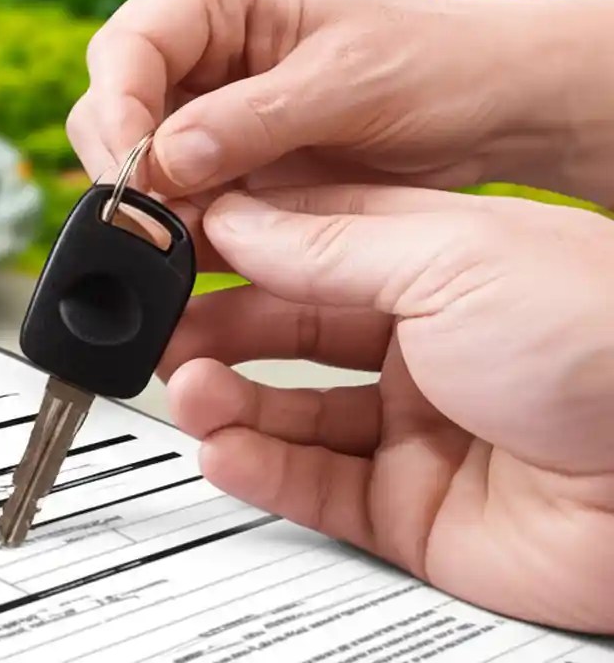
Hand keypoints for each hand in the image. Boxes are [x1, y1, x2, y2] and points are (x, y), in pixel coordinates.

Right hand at [67, 0, 613, 208]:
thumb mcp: (346, 84)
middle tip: (150, 221)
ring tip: (178, 242)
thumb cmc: (434, 67)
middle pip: (111, 103)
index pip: (127, 46)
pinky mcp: (222, 161)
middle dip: (124, 164)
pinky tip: (195, 252)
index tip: (135, 175)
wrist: (489, 111)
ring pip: (132, 157)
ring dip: (149, 204)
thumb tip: (164, 160)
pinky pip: (174, 197)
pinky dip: (178, 227)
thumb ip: (250, 120)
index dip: (118, 111)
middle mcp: (200, 45)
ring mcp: (206, 107)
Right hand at [160, 185, 613, 633]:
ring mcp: (414, 428)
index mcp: (433, 264)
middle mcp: (420, 344)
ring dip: (228, 401)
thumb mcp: (446, 255)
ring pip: (291, 416)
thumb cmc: (601, 336)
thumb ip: (329, 245)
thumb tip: (237, 219)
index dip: (238, 248)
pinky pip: (314, 488)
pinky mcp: (410, 510)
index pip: (309, 248)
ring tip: (186, 389)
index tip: (173, 250)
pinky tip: (221, 448)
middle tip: (159, 331)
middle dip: (219, 330)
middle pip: (289, 335)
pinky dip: (260, 469)